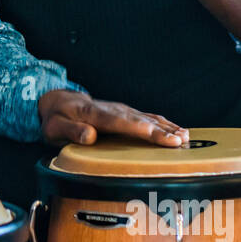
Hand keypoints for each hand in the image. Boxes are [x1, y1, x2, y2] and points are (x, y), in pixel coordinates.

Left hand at [37, 89, 188, 146]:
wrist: (58, 100)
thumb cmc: (56, 118)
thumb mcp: (54, 127)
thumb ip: (71, 131)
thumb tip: (89, 135)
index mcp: (94, 114)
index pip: (120, 122)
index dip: (139, 128)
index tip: (154, 135)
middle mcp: (112, 109)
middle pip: (140, 120)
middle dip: (161, 131)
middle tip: (180, 141)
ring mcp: (121, 110)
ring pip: (147, 118)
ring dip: (167, 127)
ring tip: (185, 137)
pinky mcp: (126, 113)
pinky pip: (148, 118)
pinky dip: (164, 124)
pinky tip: (178, 130)